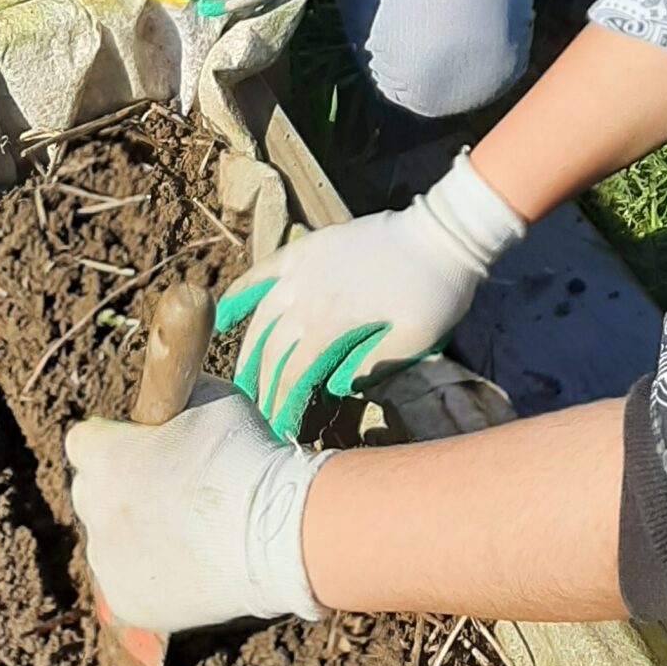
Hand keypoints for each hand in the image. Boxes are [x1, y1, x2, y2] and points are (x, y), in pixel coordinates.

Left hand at [65, 376, 326, 632]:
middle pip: (92, 490)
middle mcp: (94, 508)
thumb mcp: (211, 398)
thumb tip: (169, 400)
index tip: (144, 445)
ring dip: (134, 532)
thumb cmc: (244, 455)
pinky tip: (190, 562)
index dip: (114, 439)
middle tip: (171, 487)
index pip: (83, 440)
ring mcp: (107, 560)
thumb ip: (174, 399)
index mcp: (104, 457)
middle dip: (120, 486)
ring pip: (109, 538)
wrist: (273, 533)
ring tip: (190, 530)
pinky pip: (127, 580)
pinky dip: (150, 573)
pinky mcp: (125, 601)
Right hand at [217, 153, 526, 438]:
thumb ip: (372, 367)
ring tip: (239, 379)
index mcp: (331, 322)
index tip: (279, 431)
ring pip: (261, 315)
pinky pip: (264, 270)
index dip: (285, 405)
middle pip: (272, 349)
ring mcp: (303, 268)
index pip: (295, 374)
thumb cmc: (435, 291)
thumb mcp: (415, 341)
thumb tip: (335, 383)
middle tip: (255, 414)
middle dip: (262, 386)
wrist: (443, 234)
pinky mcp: (308, 247)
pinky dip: (241, 291)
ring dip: (248, 349)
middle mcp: (306, 295)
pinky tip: (223, 313)